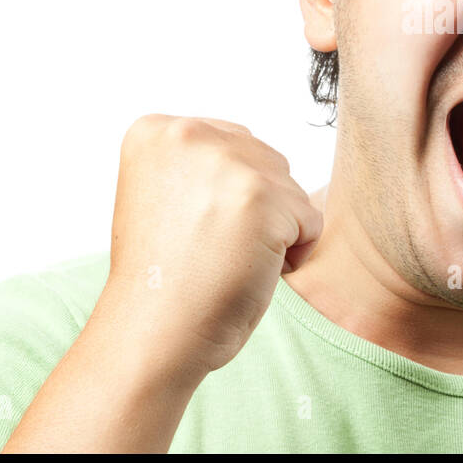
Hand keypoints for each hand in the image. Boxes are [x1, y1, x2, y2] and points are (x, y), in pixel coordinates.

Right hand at [101, 113, 323, 378]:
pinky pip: (310, 221)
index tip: (187, 229)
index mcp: (157, 130)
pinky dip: (294, 253)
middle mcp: (189, 134)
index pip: (233, 144)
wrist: (151, 333)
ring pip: (290, 189)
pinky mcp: (263, 198)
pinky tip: (250, 272)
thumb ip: (203, 162)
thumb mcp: (163, 193)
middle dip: (254, 208)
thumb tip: (262, 156)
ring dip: (274, 229)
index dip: (224, 196)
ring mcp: (227, 163)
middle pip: (265, 161)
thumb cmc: (162, 276)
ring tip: (225, 260)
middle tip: (209, 249)